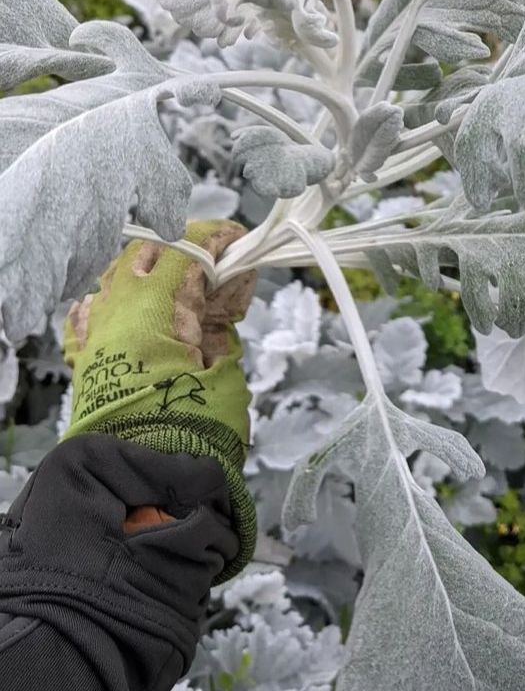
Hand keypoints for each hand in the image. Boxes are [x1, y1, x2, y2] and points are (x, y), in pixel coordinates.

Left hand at [62, 220, 257, 580]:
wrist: (137, 482)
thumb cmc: (188, 428)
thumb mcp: (224, 370)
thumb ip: (223, 323)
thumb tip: (226, 295)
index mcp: (156, 307)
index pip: (187, 249)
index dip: (218, 239)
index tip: (242, 242)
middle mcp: (118, 310)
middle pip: (145, 253)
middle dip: (182, 249)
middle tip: (216, 263)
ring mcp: (96, 333)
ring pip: (113, 278)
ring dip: (147, 270)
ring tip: (178, 282)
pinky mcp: (85, 360)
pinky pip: (85, 315)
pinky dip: (105, 301)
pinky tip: (118, 303)